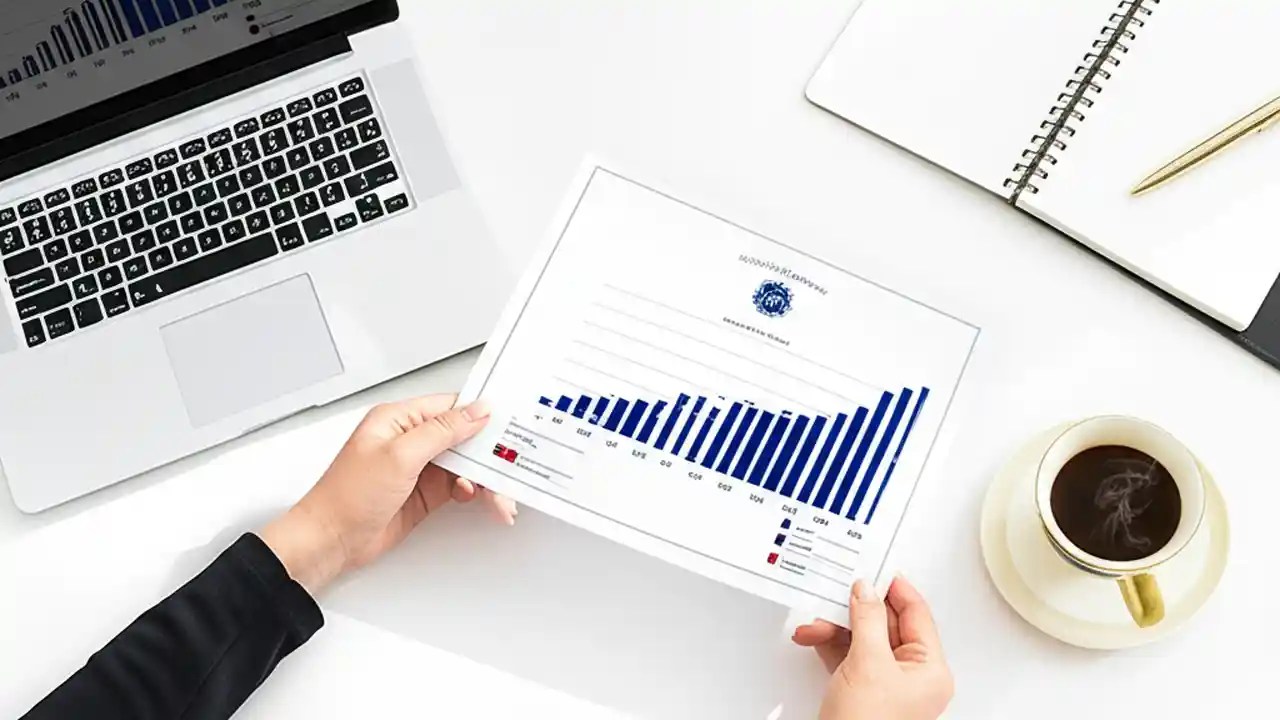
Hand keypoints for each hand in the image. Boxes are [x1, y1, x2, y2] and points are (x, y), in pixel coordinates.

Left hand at [260, 395, 516, 593]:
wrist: (332, 540)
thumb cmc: (348, 496)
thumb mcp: (400, 455)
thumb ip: (442, 431)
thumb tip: (475, 411)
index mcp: (398, 419)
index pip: (450, 408)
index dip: (479, 416)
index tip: (507, 426)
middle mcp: (410, 440)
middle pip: (462, 438)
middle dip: (488, 455)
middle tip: (510, 467)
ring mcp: (418, 467)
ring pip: (465, 465)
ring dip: (485, 480)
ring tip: (500, 498)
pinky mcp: (424, 493)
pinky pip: (459, 486)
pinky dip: (475, 493)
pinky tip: (482, 501)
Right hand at [792, 576, 952, 719]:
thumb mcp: (868, 663)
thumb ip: (867, 619)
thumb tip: (866, 590)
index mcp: (930, 670)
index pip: (917, 614)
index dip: (894, 588)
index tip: (875, 567)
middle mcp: (912, 676)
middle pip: (885, 624)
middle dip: (854, 610)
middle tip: (836, 591)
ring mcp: (885, 685)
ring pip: (862, 638)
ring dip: (835, 627)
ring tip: (816, 624)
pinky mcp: (862, 691)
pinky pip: (848, 655)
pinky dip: (830, 644)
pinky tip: (814, 637)